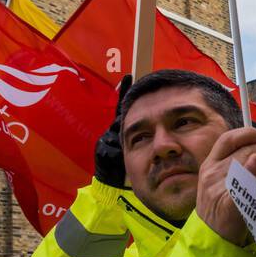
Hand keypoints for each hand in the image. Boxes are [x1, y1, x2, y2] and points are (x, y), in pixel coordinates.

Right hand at [94, 74, 132, 188]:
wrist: (112, 181)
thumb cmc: (126, 162)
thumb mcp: (135, 143)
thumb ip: (139, 131)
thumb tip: (155, 120)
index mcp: (120, 127)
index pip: (123, 107)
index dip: (124, 91)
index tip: (128, 75)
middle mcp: (111, 130)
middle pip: (119, 120)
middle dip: (123, 125)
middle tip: (124, 130)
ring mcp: (105, 139)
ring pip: (116, 134)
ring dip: (120, 144)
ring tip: (120, 154)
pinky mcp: (100, 150)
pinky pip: (112, 148)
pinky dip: (116, 155)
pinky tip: (115, 160)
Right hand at [195, 128, 255, 244]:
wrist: (211, 240)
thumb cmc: (223, 211)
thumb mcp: (224, 184)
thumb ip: (241, 168)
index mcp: (210, 165)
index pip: (230, 139)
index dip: (253, 134)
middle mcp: (212, 174)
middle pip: (244, 150)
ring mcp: (217, 189)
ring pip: (246, 162)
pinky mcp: (227, 205)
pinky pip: (241, 186)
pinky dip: (251, 172)